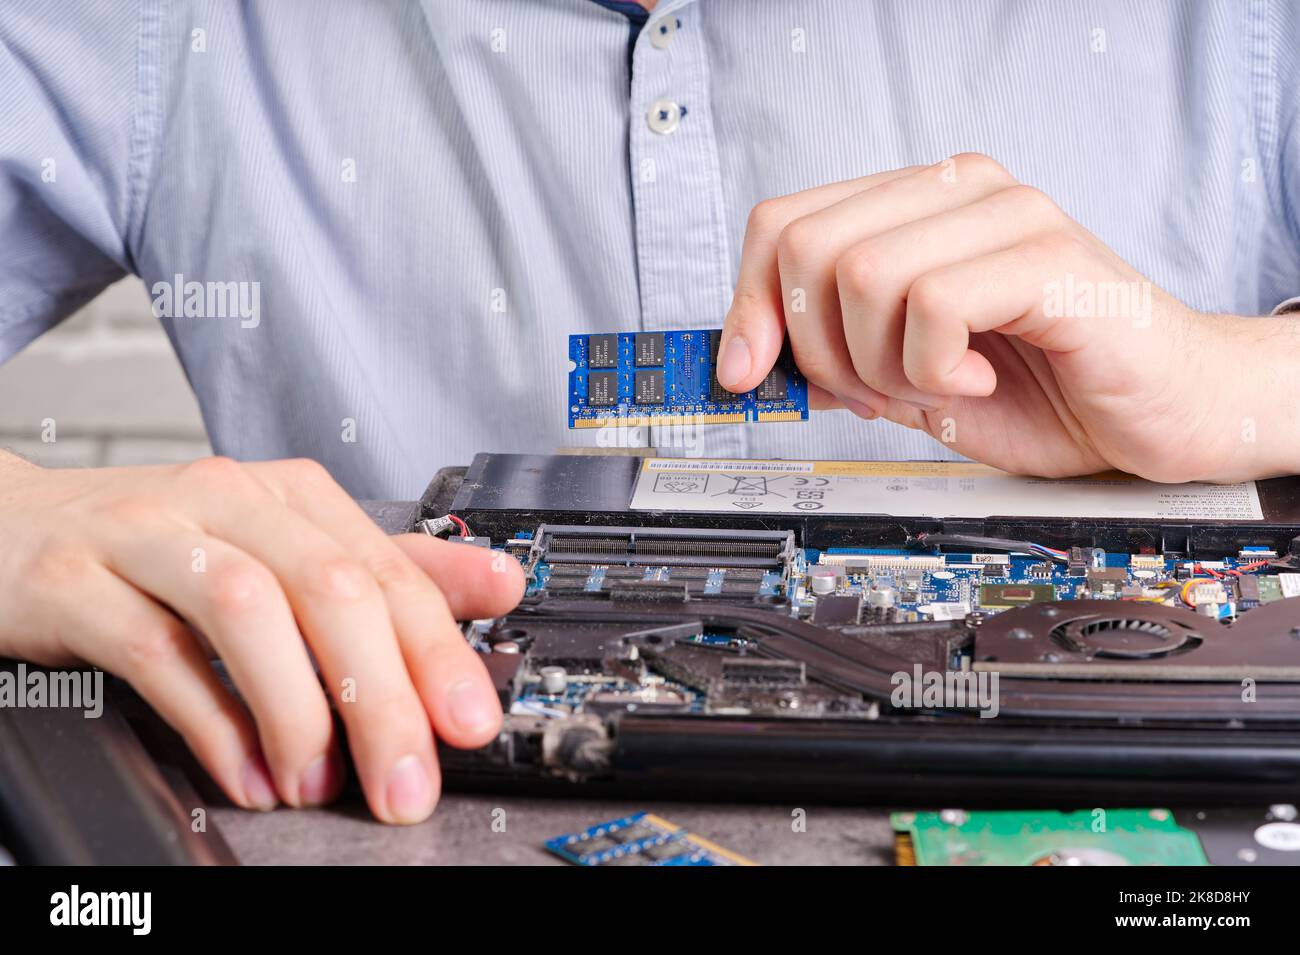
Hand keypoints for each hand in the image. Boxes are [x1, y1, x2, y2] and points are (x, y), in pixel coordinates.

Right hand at [0, 453, 522, 822]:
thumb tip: (500, 582)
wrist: (12, 525)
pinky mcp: (77, 581)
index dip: (438, 649)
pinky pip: (155, 650)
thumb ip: (388, 571)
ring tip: (318, 782)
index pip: (388, 569)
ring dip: (297, 710)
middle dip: (382, 695)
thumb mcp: (283, 550)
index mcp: (291, 496)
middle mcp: (228, 501)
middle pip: (330, 588)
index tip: (470, 720)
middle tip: (405, 777)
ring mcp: (147, 534)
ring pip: (248, 610)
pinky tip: (246, 773)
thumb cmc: (164, 548)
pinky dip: (211, 722)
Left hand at [717, 153, 1297, 482]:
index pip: (783, 224)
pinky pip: (932, 304)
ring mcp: (1004, 213)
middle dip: (817, 350)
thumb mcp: (908, 384)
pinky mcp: (1045, 254)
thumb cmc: (1048, 391)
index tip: (746, 373)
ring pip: (862, 275)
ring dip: (882, 367)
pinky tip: (977, 382)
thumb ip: (837, 361)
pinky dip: (935, 371)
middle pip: (808, 247)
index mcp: (914, 208)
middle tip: (876, 394)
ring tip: (940, 389)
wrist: (1162, 415)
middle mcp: (955, 192)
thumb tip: (749, 360)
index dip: (749, 305)